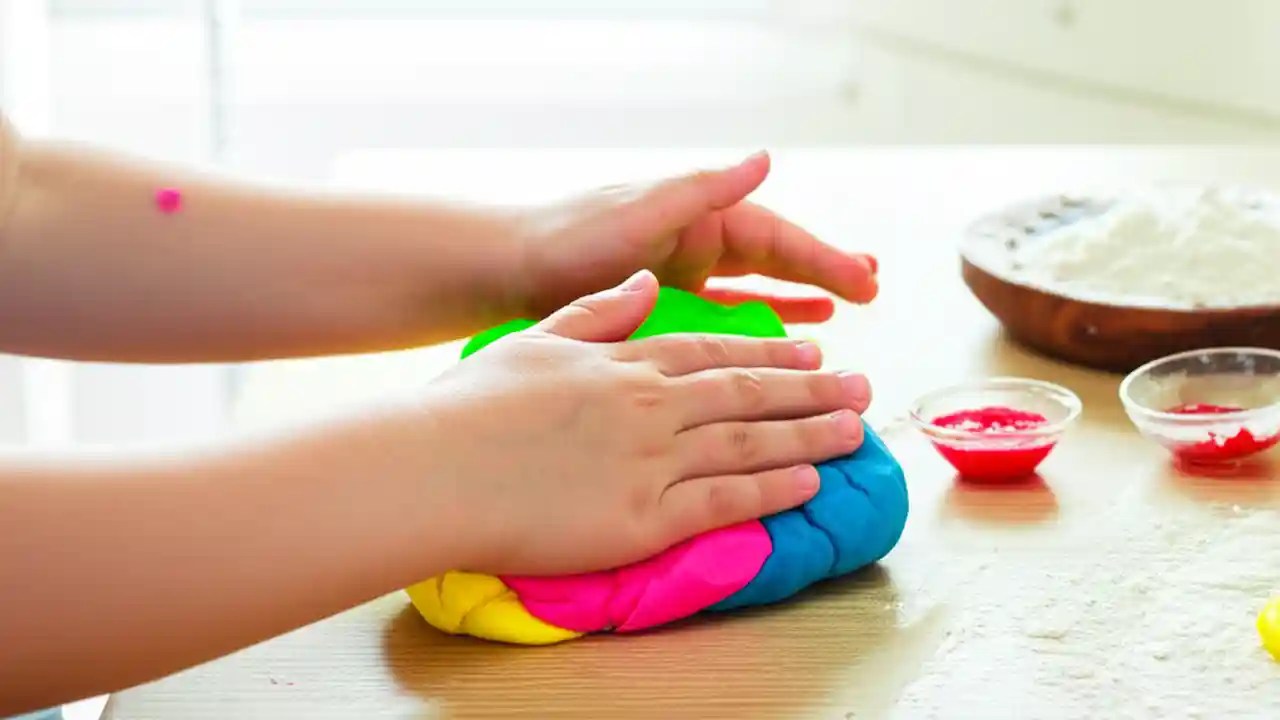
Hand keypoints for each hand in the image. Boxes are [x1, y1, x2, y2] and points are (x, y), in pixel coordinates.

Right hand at [418, 270, 871, 575]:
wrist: (437, 466)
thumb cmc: (470, 405)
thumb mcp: (534, 338)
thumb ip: (598, 311)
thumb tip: (641, 281)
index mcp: (625, 361)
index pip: (714, 348)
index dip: (768, 348)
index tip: (811, 348)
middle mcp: (652, 403)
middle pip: (749, 389)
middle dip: (812, 387)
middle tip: (863, 386)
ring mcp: (653, 459)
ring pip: (752, 440)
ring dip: (811, 433)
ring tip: (856, 429)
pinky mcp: (646, 517)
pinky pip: (727, 500)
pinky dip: (774, 489)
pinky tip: (811, 483)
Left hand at [512, 151, 877, 323]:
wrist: (509, 272)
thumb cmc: (571, 235)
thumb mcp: (643, 210)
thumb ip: (705, 189)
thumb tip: (764, 157)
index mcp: (699, 217)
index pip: (778, 239)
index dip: (824, 260)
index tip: (865, 281)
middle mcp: (696, 243)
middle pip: (775, 261)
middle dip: (822, 275)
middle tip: (870, 292)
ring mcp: (681, 279)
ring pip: (754, 293)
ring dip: (795, 301)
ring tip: (840, 316)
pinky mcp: (661, 310)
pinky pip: (720, 320)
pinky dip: (752, 327)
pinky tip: (776, 340)